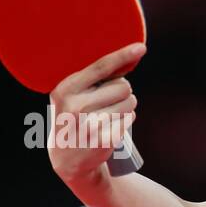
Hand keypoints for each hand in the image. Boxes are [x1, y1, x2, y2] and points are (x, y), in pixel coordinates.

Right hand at [48, 43, 143, 185]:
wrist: (67, 158)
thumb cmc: (74, 118)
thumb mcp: (72, 96)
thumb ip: (93, 79)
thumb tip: (128, 57)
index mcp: (65, 89)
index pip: (100, 67)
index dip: (122, 55)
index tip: (141, 47)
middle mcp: (75, 106)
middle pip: (122, 86)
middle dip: (123, 91)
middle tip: (109, 101)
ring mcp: (90, 124)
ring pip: (130, 103)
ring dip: (126, 106)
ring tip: (109, 114)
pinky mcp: (105, 139)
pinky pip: (129, 119)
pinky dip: (125, 120)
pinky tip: (110, 126)